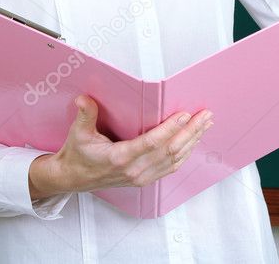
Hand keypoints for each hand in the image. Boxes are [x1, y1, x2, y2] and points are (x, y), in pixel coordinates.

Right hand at [28, 94, 213, 199]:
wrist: (73, 179)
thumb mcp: (78, 134)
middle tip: (206, 116)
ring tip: (205, 125)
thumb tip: (84, 98)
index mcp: (120, 158)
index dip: (171, 128)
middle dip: (191, 132)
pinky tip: (193, 142)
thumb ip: (85, 115)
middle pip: (170, 150)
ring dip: (192, 142)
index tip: (185, 114)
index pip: (152, 142)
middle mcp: (134, 170)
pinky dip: (185, 154)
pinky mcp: (145, 180)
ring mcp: (141, 177)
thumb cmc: (78, 155)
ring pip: (174, 160)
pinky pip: (170, 167)